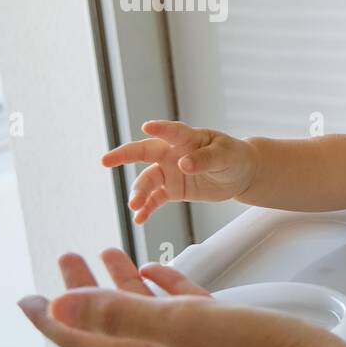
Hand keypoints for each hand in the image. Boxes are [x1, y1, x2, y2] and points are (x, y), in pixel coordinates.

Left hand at [17, 249, 345, 346]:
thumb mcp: (178, 327)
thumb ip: (120, 313)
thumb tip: (58, 305)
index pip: (82, 336)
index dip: (50, 319)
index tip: (26, 298)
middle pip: (107, 319)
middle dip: (81, 290)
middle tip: (67, 259)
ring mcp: (192, 342)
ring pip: (143, 309)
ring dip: (120, 282)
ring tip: (104, 254)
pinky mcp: (222, 331)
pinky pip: (182, 306)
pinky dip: (165, 286)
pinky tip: (162, 270)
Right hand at [102, 120, 258, 223]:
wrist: (240, 174)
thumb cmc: (233, 157)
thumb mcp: (225, 156)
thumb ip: (205, 159)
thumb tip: (183, 165)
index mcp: (188, 138)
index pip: (172, 132)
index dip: (160, 129)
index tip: (147, 127)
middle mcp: (173, 153)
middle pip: (145, 152)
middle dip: (124, 155)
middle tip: (105, 161)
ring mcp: (170, 171)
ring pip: (148, 180)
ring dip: (139, 192)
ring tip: (134, 205)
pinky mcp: (173, 189)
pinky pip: (156, 199)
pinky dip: (147, 209)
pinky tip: (139, 219)